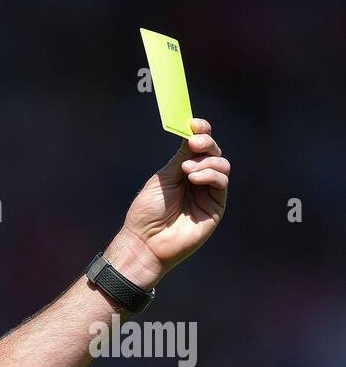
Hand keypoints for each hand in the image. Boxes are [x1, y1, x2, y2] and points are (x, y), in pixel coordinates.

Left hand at [104, 117, 229, 288]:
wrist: (145, 242)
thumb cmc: (147, 212)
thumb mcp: (163, 179)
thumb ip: (180, 159)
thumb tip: (192, 135)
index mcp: (182, 171)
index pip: (198, 147)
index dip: (200, 132)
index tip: (194, 124)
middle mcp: (198, 180)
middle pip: (213, 153)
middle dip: (206, 143)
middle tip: (194, 142)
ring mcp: (208, 193)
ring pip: (221, 165)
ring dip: (207, 162)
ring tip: (187, 170)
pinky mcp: (216, 206)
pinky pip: (221, 182)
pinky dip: (210, 175)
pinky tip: (194, 177)